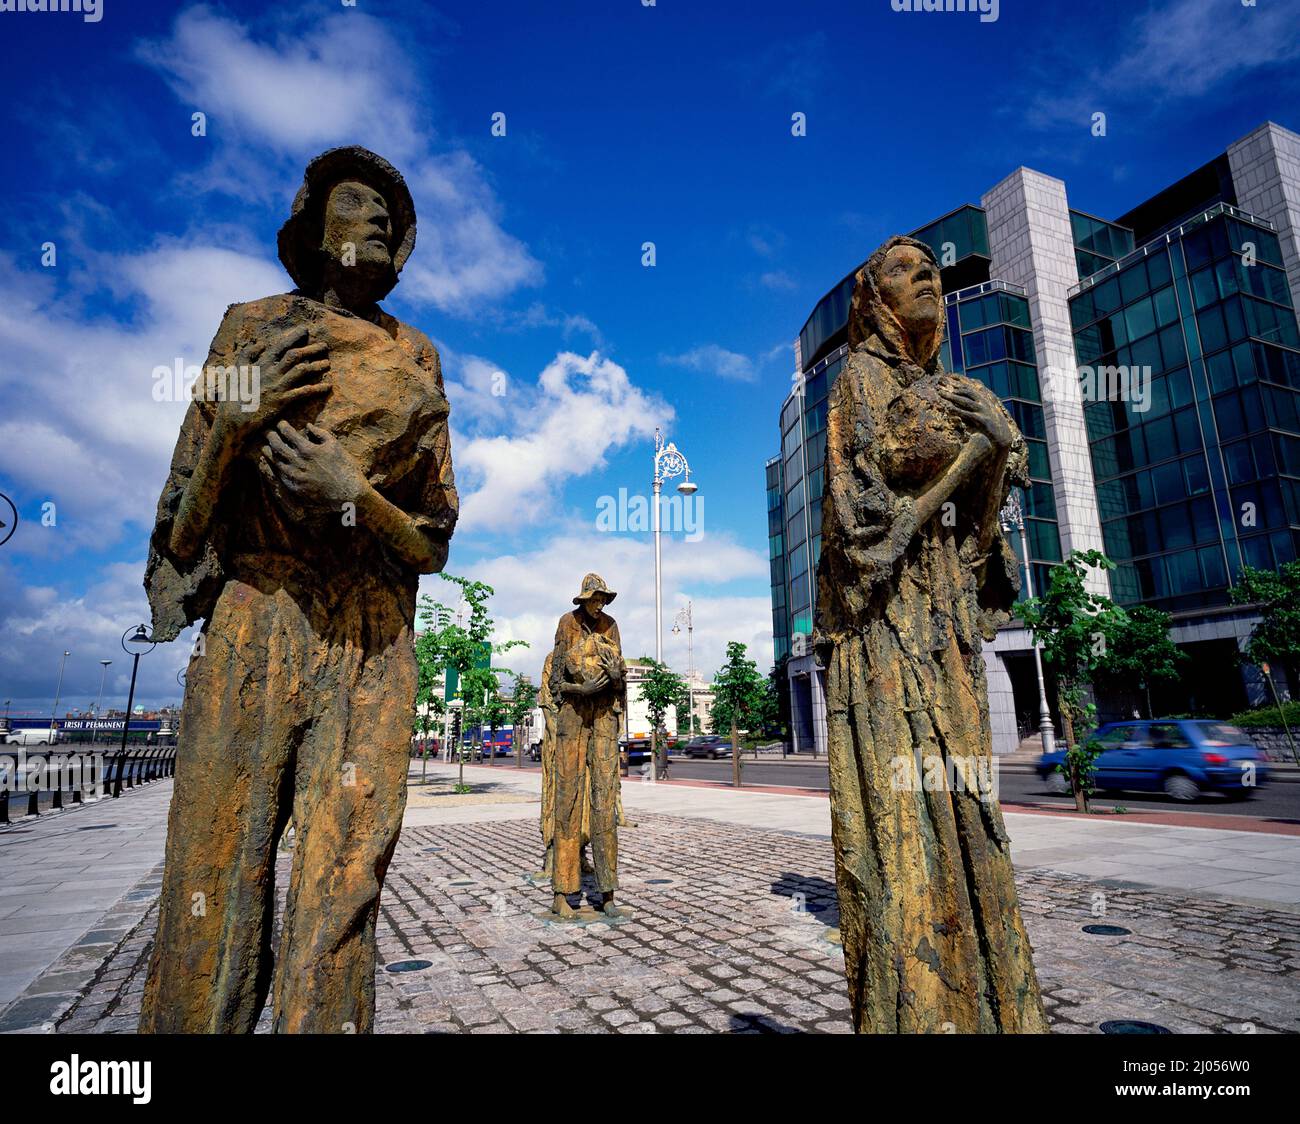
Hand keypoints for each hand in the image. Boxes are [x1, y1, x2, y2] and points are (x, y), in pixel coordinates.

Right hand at [216, 326, 330, 449]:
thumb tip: (261, 343)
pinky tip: (328, 386)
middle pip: (295, 355)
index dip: (293, 336)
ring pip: (301, 371)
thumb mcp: (236, 370)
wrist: (232, 418)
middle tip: (324, 345)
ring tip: (327, 363)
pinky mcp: (282, 401)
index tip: (305, 330)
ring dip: (316, 366)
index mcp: (260, 364)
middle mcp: (270, 372)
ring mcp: (277, 386)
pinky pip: (303, 392)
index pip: (279, 345)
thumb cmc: (233, 395)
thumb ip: (248, 355)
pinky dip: (317, 388)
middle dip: (311, 348)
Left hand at [261, 421, 367, 508]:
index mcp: (308, 449)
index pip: (288, 433)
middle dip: (271, 437)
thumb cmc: (345, 467)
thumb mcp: (335, 445)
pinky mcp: (296, 488)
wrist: (348, 493)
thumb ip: (320, 433)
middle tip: (269, 433)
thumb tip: (308, 426)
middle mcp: (298, 463)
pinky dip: (275, 468)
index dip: (282, 426)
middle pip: (277, 446)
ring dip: (269, 453)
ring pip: (275, 462)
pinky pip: (281, 476)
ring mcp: (296, 477)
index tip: (281, 423)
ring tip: (266, 448)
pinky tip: (275, 464)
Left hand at [940, 382, 1014, 448]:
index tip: (948, 377)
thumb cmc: (989, 424)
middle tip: (941, 385)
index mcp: (984, 399)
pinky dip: (958, 411)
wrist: (1002, 436)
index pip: (970, 387)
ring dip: (953, 397)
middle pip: (967, 392)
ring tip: (942, 394)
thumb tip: (959, 401)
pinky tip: (950, 408)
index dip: (959, 381)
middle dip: (954, 387)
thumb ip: (973, 405)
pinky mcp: (983, 420)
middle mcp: (984, 402)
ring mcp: (984, 411)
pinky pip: (968, 414)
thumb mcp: (982, 412)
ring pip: (966, 401)